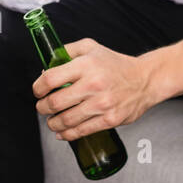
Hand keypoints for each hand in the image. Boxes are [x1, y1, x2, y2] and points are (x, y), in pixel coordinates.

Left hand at [32, 38, 157, 139]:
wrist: (145, 80)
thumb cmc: (116, 64)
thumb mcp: (91, 47)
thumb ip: (67, 51)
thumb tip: (46, 66)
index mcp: (86, 65)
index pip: (50, 79)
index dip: (38, 88)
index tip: (38, 91)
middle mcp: (93, 84)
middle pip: (55, 103)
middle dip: (42, 108)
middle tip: (42, 108)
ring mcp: (101, 104)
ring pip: (65, 120)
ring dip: (52, 123)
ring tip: (51, 121)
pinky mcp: (109, 119)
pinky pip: (81, 131)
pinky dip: (67, 134)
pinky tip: (62, 132)